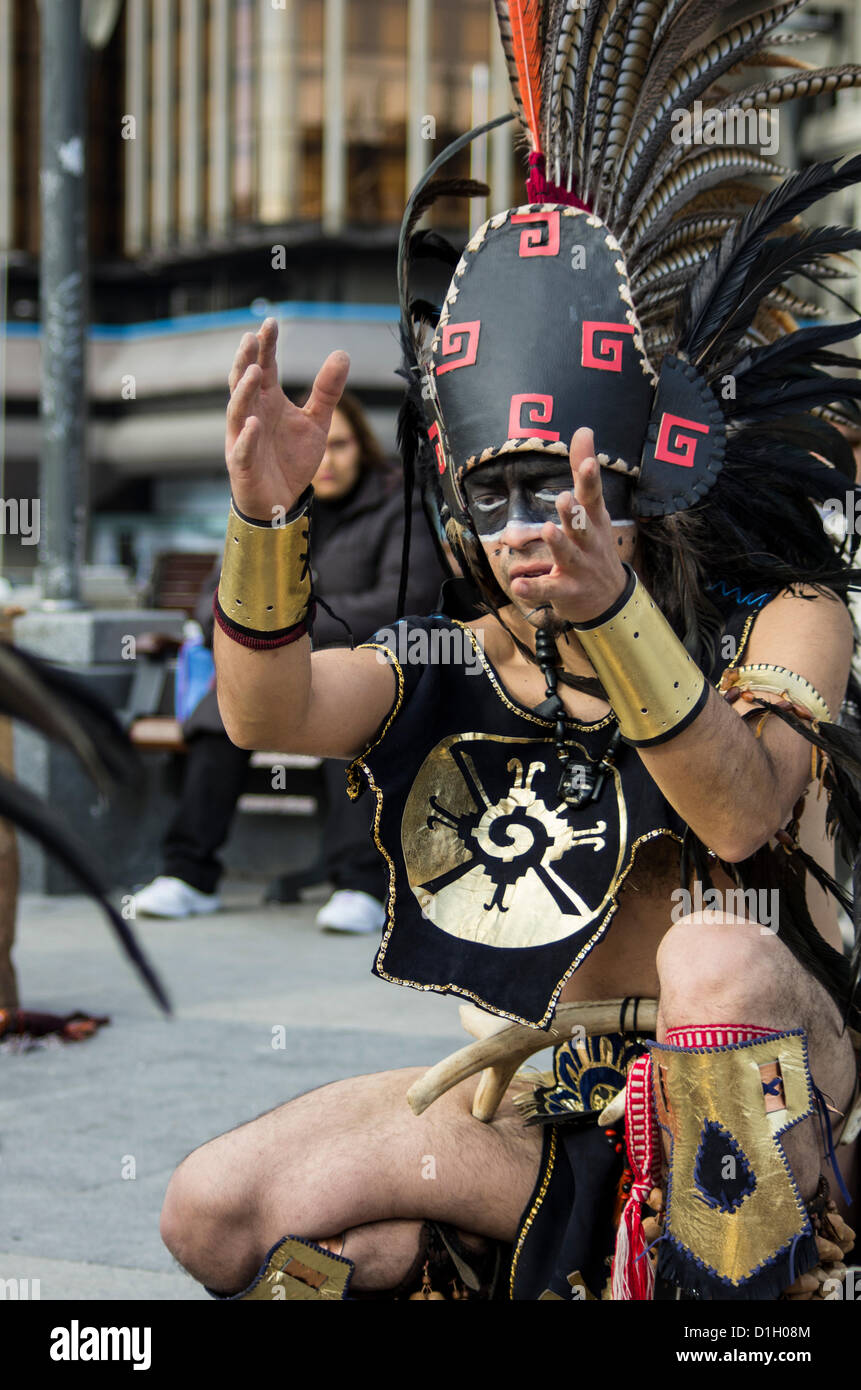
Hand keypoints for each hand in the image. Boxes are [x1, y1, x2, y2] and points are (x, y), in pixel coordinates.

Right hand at [225, 318, 349, 520]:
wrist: (281, 499)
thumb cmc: (291, 458)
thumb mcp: (316, 422)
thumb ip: (326, 391)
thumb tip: (342, 353)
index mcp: (268, 400)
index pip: (265, 367)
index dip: (266, 346)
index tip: (271, 323)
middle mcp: (251, 414)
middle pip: (244, 382)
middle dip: (245, 360)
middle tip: (251, 338)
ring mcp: (243, 438)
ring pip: (238, 410)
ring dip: (243, 391)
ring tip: (252, 371)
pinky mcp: (243, 464)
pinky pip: (243, 448)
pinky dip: (246, 436)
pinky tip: (253, 423)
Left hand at [509, 427, 628, 623]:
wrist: (611, 600)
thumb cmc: (595, 546)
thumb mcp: (593, 510)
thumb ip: (583, 472)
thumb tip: (584, 429)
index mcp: (594, 521)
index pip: (593, 498)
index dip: (590, 481)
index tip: (588, 463)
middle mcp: (589, 544)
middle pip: (583, 527)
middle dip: (574, 514)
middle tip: (565, 498)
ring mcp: (579, 569)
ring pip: (568, 556)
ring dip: (559, 544)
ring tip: (547, 530)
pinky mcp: (567, 591)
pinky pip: (549, 589)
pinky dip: (534, 588)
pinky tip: (518, 585)